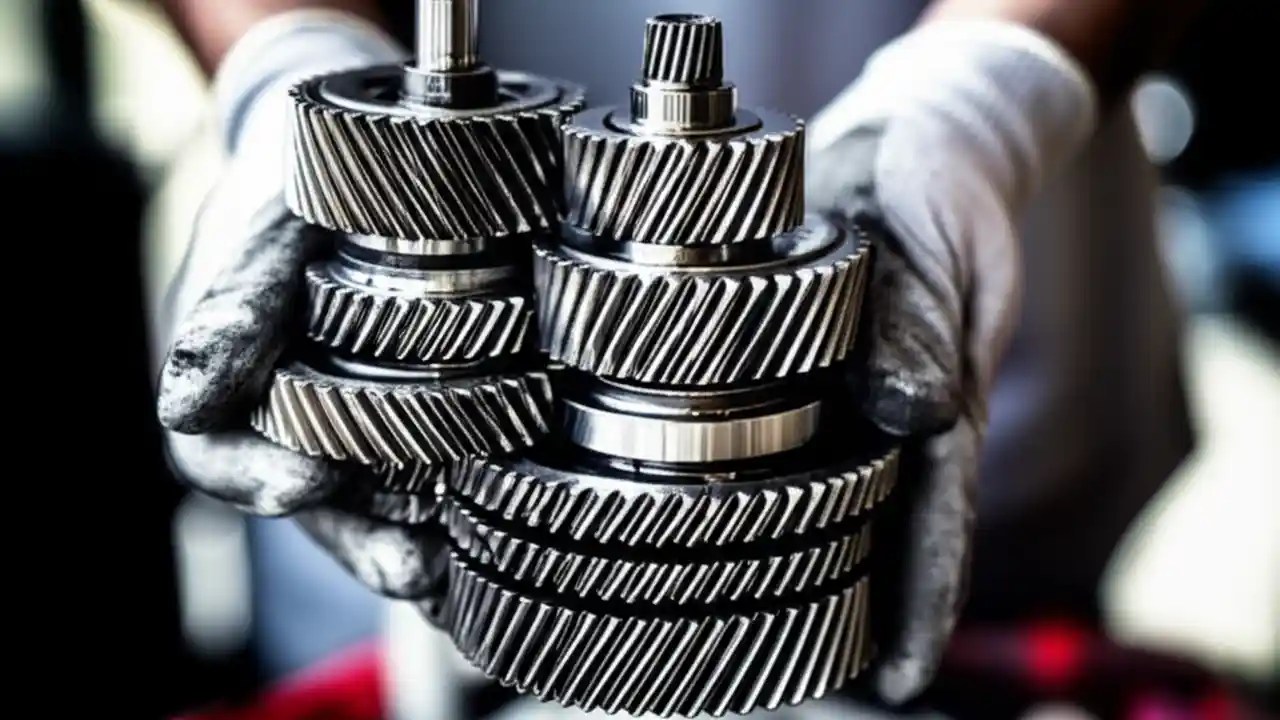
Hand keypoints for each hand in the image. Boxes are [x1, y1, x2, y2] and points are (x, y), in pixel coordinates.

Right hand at [155, 11, 438, 598]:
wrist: (355, 160)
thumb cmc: (298, 185)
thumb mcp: (269, 218)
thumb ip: (239, 299)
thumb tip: (193, 393)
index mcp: (225, 375)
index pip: (216, 451)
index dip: (255, 476)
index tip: (305, 481)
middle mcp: (281, 415)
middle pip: (308, 504)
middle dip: (356, 541)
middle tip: (408, 567)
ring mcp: (345, 427)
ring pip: (369, 507)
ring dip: (412, 548)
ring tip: (459, 579)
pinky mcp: (410, 426)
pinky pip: (425, 485)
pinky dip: (456, 525)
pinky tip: (500, 553)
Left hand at [806, 21, 1095, 702]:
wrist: (911, 144)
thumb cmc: (928, 189)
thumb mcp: (926, 239)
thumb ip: (915, 323)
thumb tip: (906, 413)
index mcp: (936, 390)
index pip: (935, 515)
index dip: (921, 593)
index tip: (898, 668)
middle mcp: (903, 409)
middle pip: (896, 527)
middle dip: (874, 608)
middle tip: (827, 682)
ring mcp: (872, 398)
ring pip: (856, 500)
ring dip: (835, 571)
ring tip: (788, 645)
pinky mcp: (839, 376)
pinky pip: (826, 452)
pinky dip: (802, 502)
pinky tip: (766, 537)